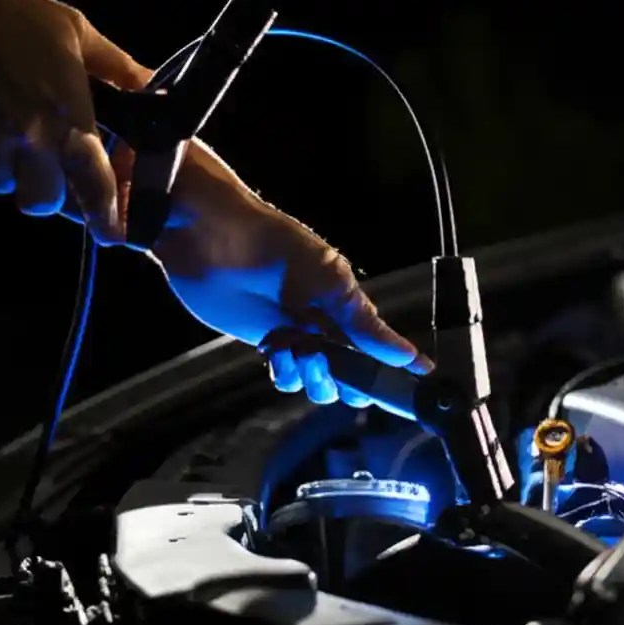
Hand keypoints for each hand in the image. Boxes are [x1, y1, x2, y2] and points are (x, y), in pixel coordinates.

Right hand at [0, 0, 148, 240]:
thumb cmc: (2, 8)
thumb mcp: (72, 30)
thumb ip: (117, 70)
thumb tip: (152, 90)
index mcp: (65, 116)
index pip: (94, 187)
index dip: (105, 217)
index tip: (112, 234)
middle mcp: (27, 138)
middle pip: (42, 202)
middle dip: (42, 188)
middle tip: (38, 158)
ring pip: (0, 184)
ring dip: (3, 166)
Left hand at [141, 140, 431, 407]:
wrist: (213, 238)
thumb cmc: (277, 246)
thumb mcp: (331, 281)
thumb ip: (366, 325)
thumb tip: (407, 356)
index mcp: (348, 305)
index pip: (380, 346)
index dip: (394, 369)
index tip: (410, 387)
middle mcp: (326, 324)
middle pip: (351, 375)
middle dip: (348, 382)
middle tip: (331, 366)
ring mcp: (296, 336)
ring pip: (318, 382)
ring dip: (313, 377)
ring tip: (298, 353)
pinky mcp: (265, 343)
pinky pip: (286, 375)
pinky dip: (285, 372)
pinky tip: (275, 350)